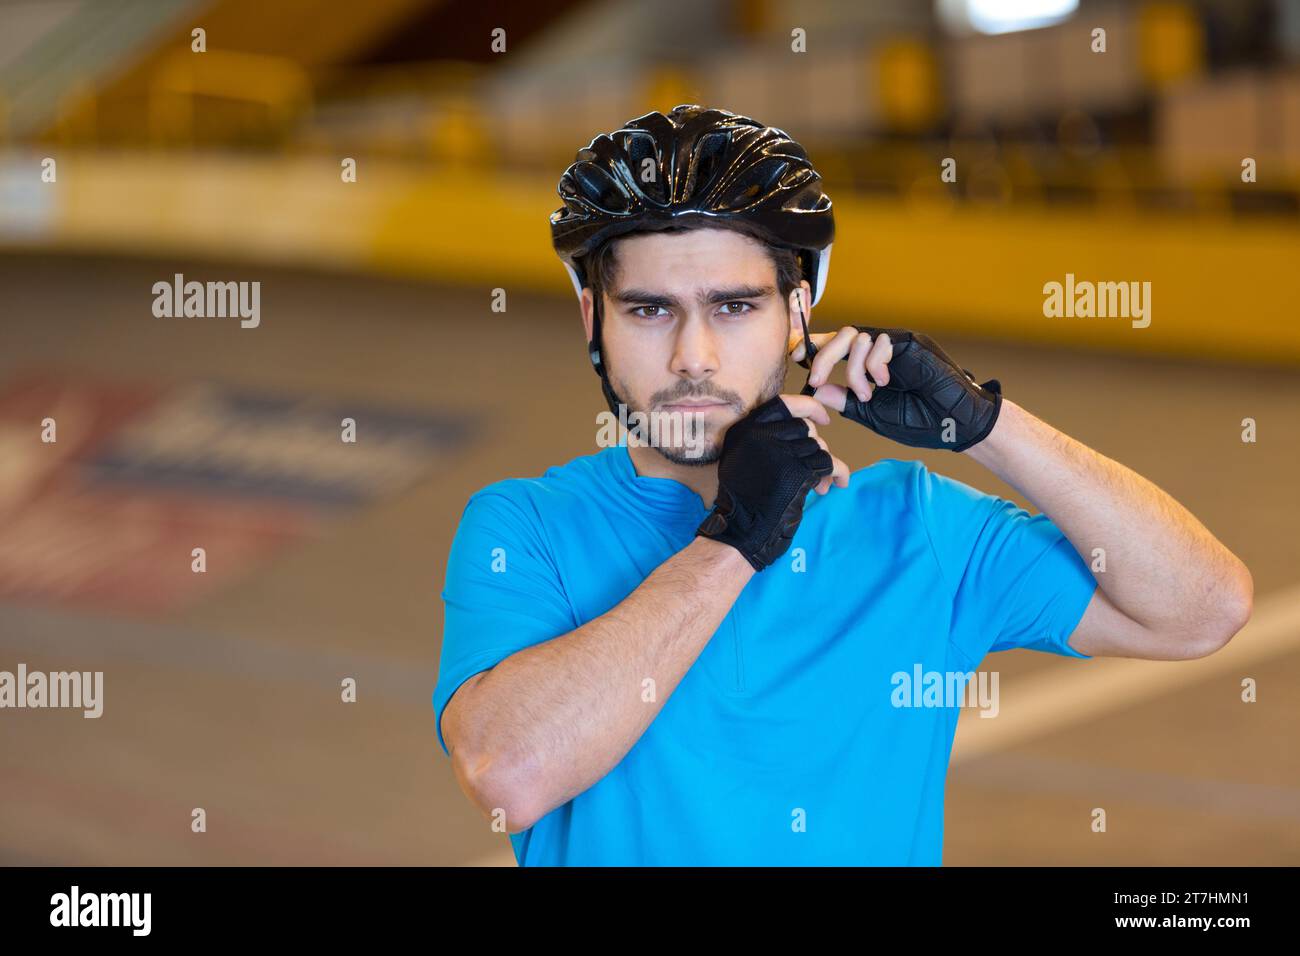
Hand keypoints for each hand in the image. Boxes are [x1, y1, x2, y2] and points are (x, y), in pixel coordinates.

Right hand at [697, 394, 847, 570]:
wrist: (743, 526)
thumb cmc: (743, 495)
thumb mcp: (742, 455)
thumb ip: (764, 436)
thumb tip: (802, 429)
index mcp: (748, 427)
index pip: (786, 403)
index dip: (810, 407)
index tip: (825, 418)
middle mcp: (762, 434)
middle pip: (806, 428)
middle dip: (815, 447)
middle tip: (814, 468)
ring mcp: (780, 451)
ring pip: (819, 447)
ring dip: (824, 465)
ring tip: (819, 484)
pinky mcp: (797, 470)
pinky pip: (829, 463)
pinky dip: (839, 473)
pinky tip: (840, 483)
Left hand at [790, 326, 1001, 451]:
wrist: (954, 425)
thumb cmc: (918, 421)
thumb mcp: (870, 413)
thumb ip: (845, 399)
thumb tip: (816, 387)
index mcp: (868, 365)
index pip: (837, 346)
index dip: (814, 348)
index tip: (795, 358)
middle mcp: (881, 351)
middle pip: (842, 335)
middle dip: (824, 357)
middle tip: (819, 379)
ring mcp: (896, 344)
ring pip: (858, 337)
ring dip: (854, 369)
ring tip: (867, 394)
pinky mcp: (911, 342)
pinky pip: (880, 342)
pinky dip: (874, 364)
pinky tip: (884, 383)